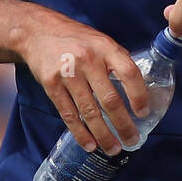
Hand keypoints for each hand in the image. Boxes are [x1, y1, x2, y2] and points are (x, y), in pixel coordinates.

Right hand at [16, 8, 149, 155]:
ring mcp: (68, 74)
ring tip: (113, 149)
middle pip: (109, 99)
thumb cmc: (76, 39)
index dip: (138, 95)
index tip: (143, 113)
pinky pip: (68, 114)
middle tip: (132, 140)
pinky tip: (90, 144)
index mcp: (106, 48)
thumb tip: (137, 89)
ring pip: (89, 111)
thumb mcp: (101, 41)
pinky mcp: (51, 85)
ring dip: (103, 134)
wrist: (37, 32)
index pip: (129, 73)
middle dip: (122, 124)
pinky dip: (80, 133)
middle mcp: (88, 60)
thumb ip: (117, 61)